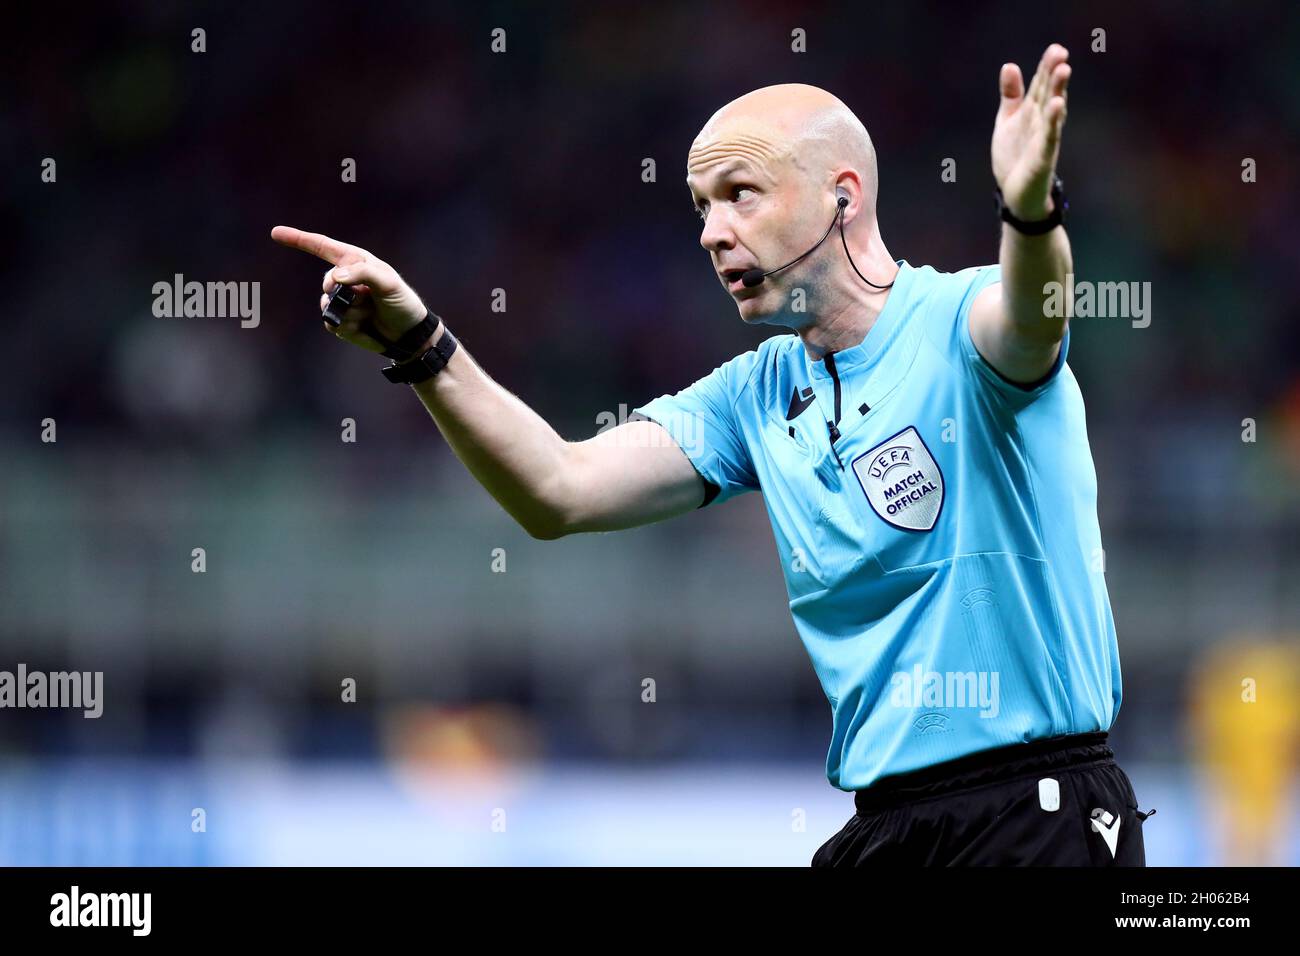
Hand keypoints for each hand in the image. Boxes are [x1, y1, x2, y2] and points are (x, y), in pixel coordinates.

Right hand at [270, 225, 427, 352]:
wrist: (408, 335)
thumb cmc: (402, 302)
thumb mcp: (389, 283)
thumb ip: (363, 273)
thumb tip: (335, 276)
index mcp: (355, 262)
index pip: (322, 247)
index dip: (299, 239)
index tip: (276, 232)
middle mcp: (345, 279)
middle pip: (327, 282)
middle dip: (345, 292)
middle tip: (367, 298)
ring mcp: (341, 301)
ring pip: (328, 305)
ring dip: (351, 312)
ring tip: (370, 312)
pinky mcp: (340, 322)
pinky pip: (331, 322)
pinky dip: (347, 325)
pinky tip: (363, 325)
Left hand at [992, 44, 1070, 220]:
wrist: (1016, 195)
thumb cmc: (1015, 156)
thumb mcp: (1007, 121)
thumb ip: (1010, 95)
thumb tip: (1010, 65)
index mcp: (1033, 113)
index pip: (1041, 86)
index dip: (1046, 68)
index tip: (1055, 49)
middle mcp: (1042, 123)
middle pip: (1048, 94)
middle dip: (1054, 74)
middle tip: (1061, 52)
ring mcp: (1044, 139)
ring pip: (1053, 112)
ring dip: (1058, 91)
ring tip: (1063, 70)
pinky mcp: (1043, 158)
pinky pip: (1050, 137)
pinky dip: (1054, 122)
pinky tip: (1059, 106)